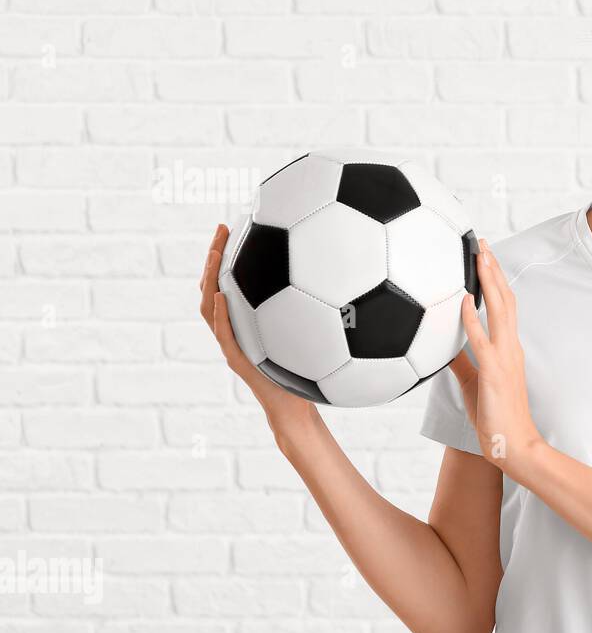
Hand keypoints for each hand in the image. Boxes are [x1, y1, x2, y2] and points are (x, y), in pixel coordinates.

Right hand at [199, 222, 318, 435]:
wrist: (297, 406)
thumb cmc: (307, 373)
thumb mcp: (309, 334)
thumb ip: (313, 308)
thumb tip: (342, 274)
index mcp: (246, 320)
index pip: (228, 282)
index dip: (226, 255)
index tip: (232, 225)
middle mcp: (235, 329)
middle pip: (212, 287)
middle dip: (213, 257)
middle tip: (220, 228)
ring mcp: (232, 344)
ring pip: (209, 308)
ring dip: (210, 279)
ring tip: (215, 254)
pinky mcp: (239, 361)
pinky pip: (224, 336)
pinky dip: (220, 315)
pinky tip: (223, 295)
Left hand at [448, 238, 542, 472]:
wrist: (513, 445)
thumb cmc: (495, 417)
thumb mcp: (474, 382)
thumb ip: (460, 360)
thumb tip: (441, 345)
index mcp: (507, 348)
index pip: (503, 306)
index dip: (495, 280)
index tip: (484, 256)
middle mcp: (510, 347)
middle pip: (505, 299)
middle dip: (494, 269)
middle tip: (482, 242)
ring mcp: (505, 358)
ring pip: (500, 311)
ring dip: (490, 282)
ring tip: (480, 256)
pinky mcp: (495, 372)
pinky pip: (482, 341)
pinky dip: (473, 319)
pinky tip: (464, 301)